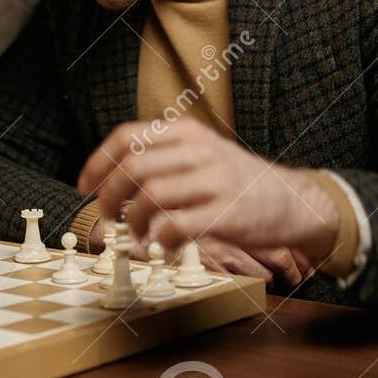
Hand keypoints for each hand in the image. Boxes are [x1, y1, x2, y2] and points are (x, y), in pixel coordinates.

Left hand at [78, 119, 340, 276]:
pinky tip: (162, 245)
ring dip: (132, 219)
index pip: (127, 137)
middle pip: (133, 166)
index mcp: (187, 131)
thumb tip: (110, 173)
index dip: (98, 163)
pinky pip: (176, 225)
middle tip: (107, 215)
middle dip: (109, 195)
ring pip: (150, 195)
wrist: (292, 201)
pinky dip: (159, 239)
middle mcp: (199, 150)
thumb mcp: (202, 151)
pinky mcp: (226, 213)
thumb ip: (163, 154)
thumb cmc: (237, 181)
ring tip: (136, 232)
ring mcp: (214, 181)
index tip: (84, 186)